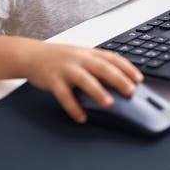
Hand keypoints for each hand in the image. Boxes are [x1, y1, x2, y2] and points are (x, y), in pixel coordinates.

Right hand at [25, 42, 143, 122]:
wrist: (31, 54)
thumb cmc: (59, 58)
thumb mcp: (80, 56)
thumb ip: (97, 65)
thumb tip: (119, 82)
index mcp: (88, 53)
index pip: (112, 57)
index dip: (127, 67)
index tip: (139, 78)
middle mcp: (79, 59)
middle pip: (102, 67)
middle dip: (118, 79)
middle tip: (131, 91)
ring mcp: (65, 69)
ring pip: (84, 79)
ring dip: (98, 92)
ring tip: (109, 104)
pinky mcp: (52, 80)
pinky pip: (64, 95)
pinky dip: (73, 107)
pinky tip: (81, 117)